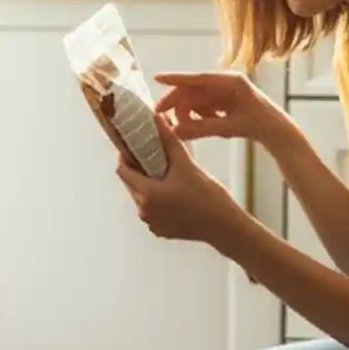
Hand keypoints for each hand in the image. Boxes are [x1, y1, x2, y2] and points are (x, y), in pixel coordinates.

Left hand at [116, 113, 248, 245]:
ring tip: (168, 171)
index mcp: (146, 195)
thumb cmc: (208, 197)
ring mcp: (152, 223)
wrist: (226, 227)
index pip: (122, 170)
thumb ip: (168, 140)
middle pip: (132, 183)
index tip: (135, 144)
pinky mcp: (161, 230)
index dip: (126, 155)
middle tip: (154, 153)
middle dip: (140, 167)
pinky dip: (158, 198)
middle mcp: (144, 211)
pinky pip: (153, 209)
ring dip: (150, 182)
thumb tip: (157, 119)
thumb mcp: (187, 165)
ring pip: (143, 196)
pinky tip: (175, 190)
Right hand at [154, 71, 288, 147]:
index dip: (176, 79)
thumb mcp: (230, 128)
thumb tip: (176, 132)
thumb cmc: (260, 125)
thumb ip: (202, 129)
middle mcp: (226, 82)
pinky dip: (200, 116)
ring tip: (192, 129)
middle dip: (177, 103)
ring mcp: (224, 90)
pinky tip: (209, 125)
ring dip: (190, 113)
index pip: (199, 79)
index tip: (157, 78)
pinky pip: (203, 105)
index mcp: (232, 81)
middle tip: (161, 116)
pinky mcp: (223, 99)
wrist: (277, 131)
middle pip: (193, 89)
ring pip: (196, 99)